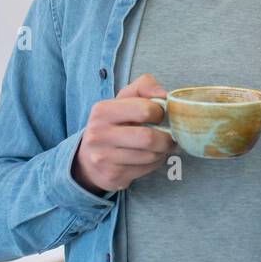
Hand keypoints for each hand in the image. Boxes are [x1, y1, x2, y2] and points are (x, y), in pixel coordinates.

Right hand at [72, 74, 176, 193]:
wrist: (90, 157)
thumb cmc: (114, 124)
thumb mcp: (123, 99)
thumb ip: (144, 86)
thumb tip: (164, 95)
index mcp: (102, 110)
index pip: (144, 110)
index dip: (160, 112)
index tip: (160, 115)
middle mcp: (99, 134)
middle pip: (148, 138)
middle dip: (167, 138)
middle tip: (171, 136)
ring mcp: (104, 157)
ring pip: (150, 155)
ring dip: (163, 151)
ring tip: (161, 145)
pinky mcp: (113, 175)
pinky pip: (146, 169)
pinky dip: (155, 162)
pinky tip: (150, 157)